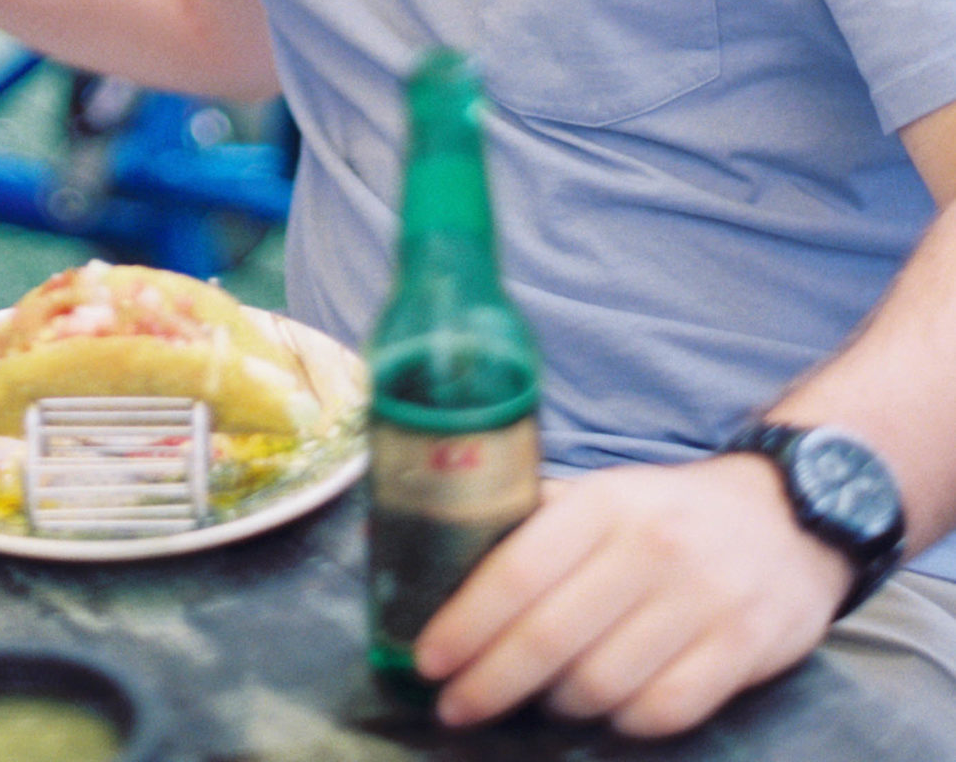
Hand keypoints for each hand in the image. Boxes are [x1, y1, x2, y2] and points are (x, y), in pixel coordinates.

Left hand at [413, 455, 850, 738]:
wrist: (787, 516)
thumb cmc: (670, 512)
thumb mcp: (604, 493)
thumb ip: (537, 522)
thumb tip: (444, 553)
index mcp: (603, 502)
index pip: (518, 571)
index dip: (466, 624)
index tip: (428, 661)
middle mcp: (650, 547)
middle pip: (551, 637)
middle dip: (490, 682)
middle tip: (454, 708)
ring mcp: (701, 600)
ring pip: (602, 684)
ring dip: (557, 705)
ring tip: (539, 701)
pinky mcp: (744, 648)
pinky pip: (663, 711)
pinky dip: (622, 722)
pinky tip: (606, 711)